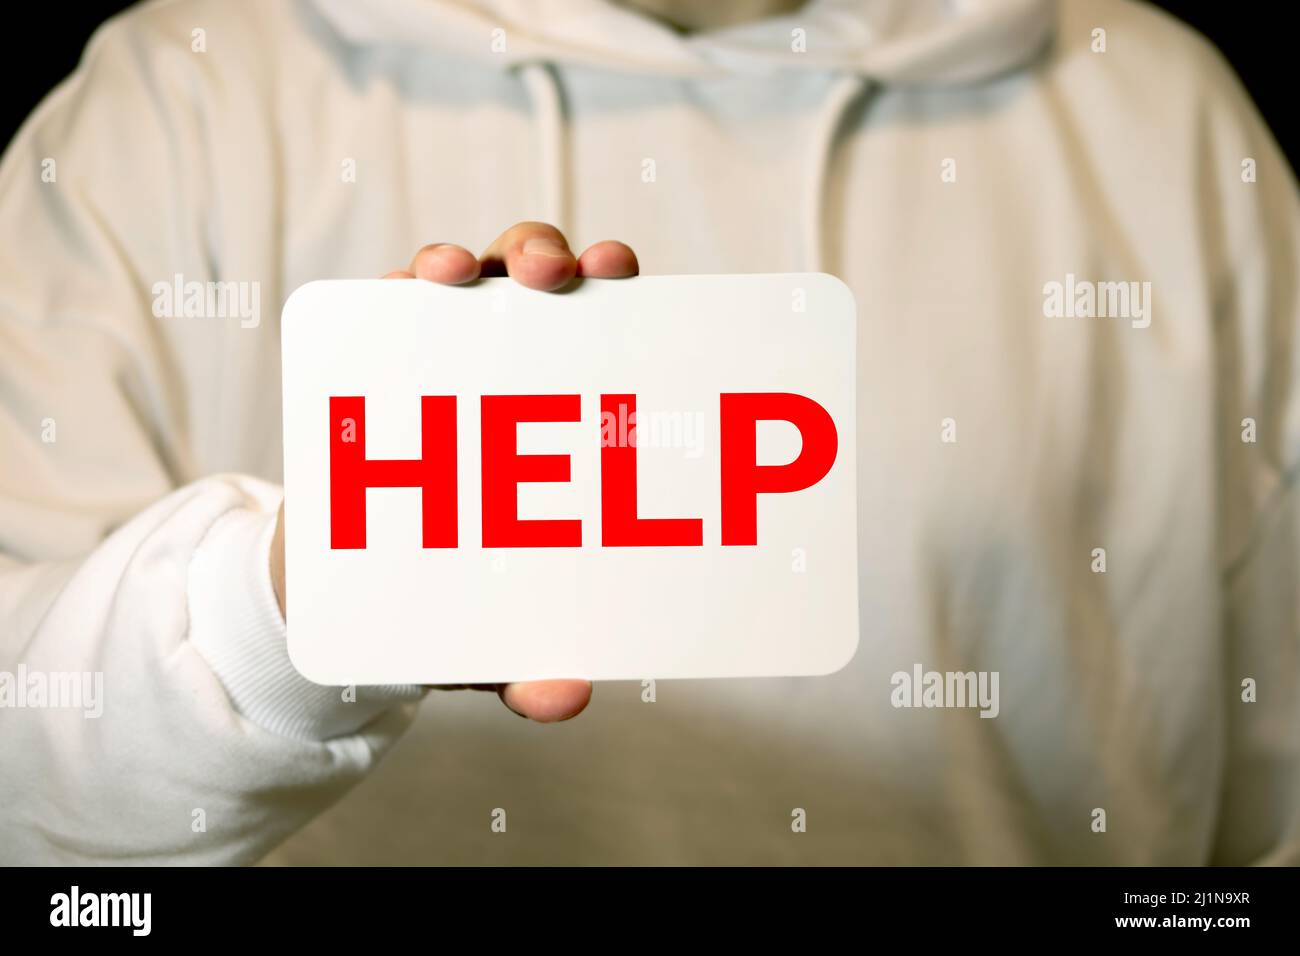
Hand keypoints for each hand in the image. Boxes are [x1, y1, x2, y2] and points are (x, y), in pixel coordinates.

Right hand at [270, 222, 638, 720]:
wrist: (345, 594)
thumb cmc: (449, 600)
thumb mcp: (493, 634)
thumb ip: (530, 665)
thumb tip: (566, 698)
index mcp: (567, 417)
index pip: (612, 339)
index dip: (632, 303)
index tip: (635, 288)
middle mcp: (514, 368)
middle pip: (550, 286)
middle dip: (560, 259)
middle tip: (572, 275)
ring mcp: (444, 353)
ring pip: (475, 274)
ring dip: (483, 257)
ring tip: (466, 277)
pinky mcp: (375, 356)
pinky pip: (392, 301)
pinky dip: (406, 281)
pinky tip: (415, 285)